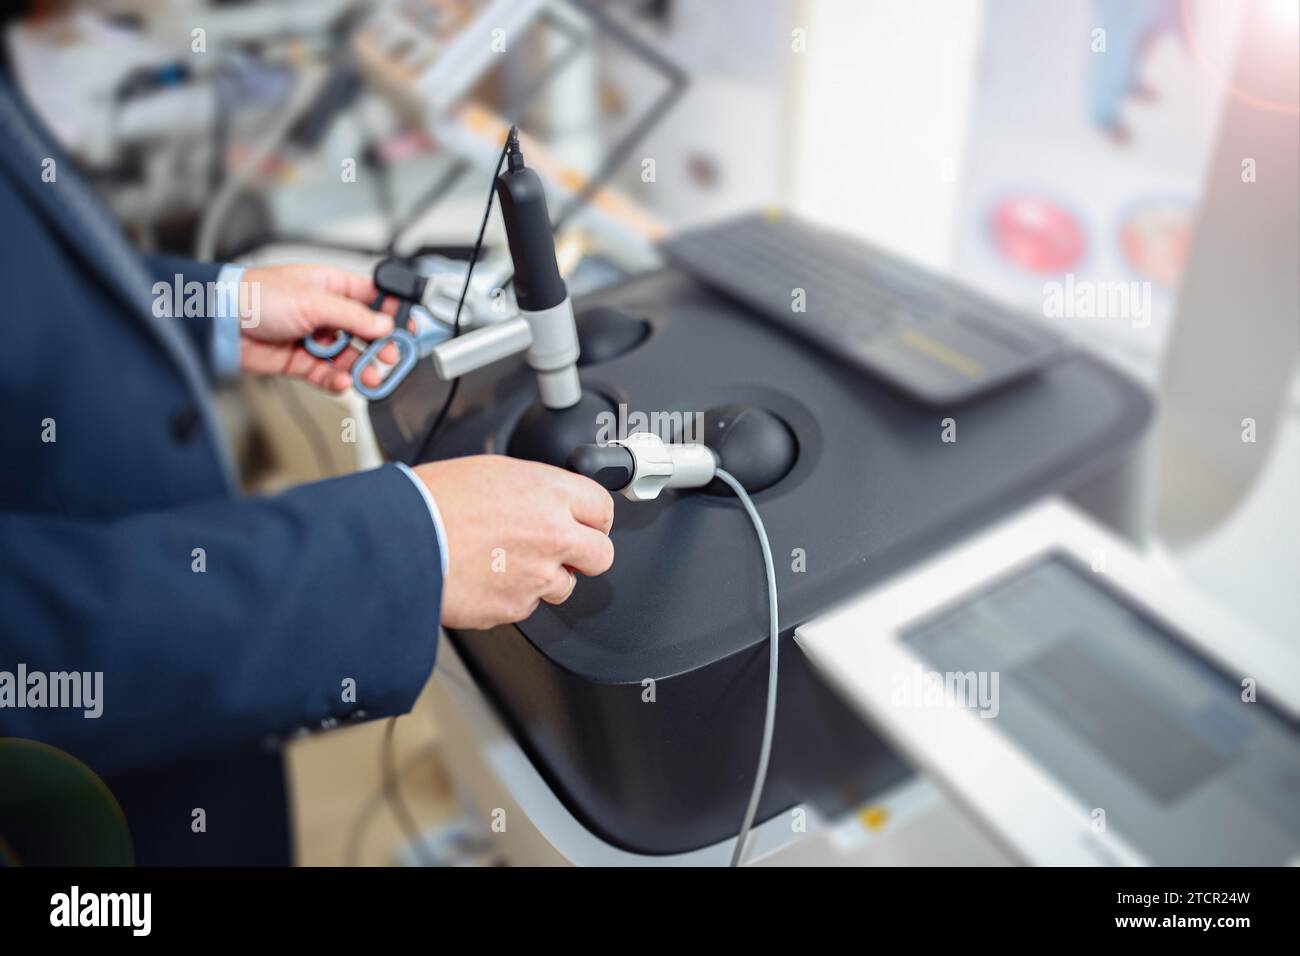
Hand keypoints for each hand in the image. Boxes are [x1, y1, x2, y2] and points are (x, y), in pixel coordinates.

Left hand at [237, 264, 399, 391]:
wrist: (221, 323)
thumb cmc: (256, 296)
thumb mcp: (313, 301)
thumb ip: (353, 316)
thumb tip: (384, 324)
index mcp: (332, 286)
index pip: (372, 298)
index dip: (391, 314)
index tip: (407, 329)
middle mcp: (325, 311)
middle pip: (365, 332)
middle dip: (379, 347)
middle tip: (389, 358)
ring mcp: (315, 337)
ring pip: (349, 357)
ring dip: (360, 368)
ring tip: (367, 377)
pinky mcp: (302, 361)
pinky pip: (328, 373)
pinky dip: (337, 380)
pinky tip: (342, 381)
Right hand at [415, 455, 615, 629]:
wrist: (400, 541)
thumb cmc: (432, 500)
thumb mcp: (491, 471)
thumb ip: (531, 489)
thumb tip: (543, 500)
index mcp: (548, 493)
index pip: (602, 508)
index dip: (594, 518)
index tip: (587, 523)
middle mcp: (552, 535)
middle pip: (601, 555)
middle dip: (585, 555)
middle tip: (564, 551)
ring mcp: (537, 576)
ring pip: (565, 586)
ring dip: (544, 579)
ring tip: (507, 564)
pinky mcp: (515, 607)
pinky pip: (527, 606)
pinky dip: (511, 597)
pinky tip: (486, 579)